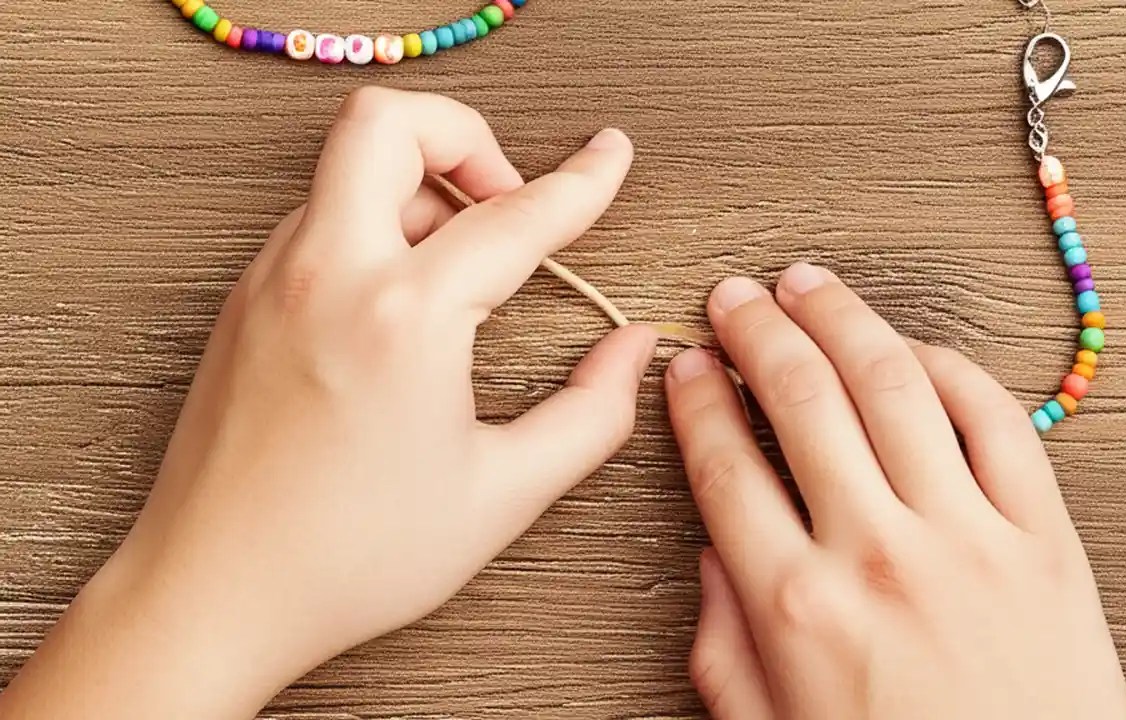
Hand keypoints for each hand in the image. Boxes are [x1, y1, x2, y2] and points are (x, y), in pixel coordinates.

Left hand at [0, 87, 655, 718]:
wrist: (212, 595)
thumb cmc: (346, 557)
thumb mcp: (500, 495)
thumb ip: (589, 414)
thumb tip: (629, 351)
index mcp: (403, 318)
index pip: (515, 216)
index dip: (582, 181)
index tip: (608, 158)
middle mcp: (326, 276)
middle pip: (389, 123)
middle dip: (465, 135)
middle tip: (506, 198)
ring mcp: (272, 282)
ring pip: (346, 166)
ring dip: (417, 184)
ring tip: (462, 260)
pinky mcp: (244, 303)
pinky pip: (316, 218)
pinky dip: (372, 222)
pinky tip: (404, 295)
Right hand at [666, 263, 1125, 718]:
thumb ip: (723, 638)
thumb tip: (712, 551)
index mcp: (797, 607)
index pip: (724, 463)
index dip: (695, 398)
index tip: (687, 366)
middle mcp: (877, 555)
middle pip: (800, 397)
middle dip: (755, 330)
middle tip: (736, 299)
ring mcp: (966, 537)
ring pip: (891, 384)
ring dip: (839, 318)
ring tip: (808, 287)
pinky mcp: (1042, 538)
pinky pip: (995, 419)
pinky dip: (948, 366)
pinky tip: (910, 346)